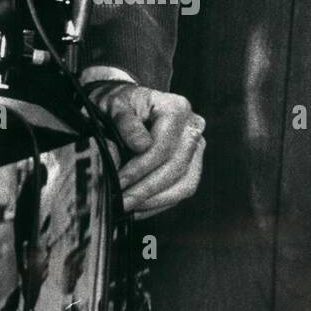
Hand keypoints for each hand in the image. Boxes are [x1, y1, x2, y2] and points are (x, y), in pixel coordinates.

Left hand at [86, 82, 204, 216]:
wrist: (126, 103)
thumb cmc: (118, 102)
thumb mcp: (114, 103)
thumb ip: (125, 121)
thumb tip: (142, 146)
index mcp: (176, 107)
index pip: (161, 147)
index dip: (139, 168)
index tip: (118, 182)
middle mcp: (193, 126)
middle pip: (176, 167)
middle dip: (146, 189)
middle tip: (121, 202)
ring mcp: (197, 147)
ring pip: (185, 183)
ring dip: (155, 200)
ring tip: (129, 208)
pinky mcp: (193, 164)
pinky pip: (183, 189)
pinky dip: (161, 202)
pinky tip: (139, 208)